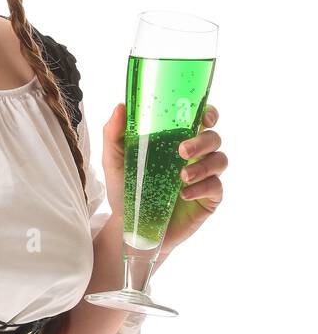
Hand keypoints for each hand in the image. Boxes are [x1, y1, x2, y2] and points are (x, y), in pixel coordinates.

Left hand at [101, 102, 224, 256]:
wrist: (129, 227)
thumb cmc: (126, 189)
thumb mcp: (114, 160)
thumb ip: (114, 134)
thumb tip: (121, 106)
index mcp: (176, 140)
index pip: (201, 120)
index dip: (209, 113)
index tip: (204, 116)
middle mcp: (194, 156)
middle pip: (214, 138)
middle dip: (203, 141)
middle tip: (182, 150)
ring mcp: (203, 177)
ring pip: (220, 161)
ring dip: (204, 166)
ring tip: (182, 176)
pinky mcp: (207, 199)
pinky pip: (216, 188)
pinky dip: (202, 188)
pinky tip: (184, 194)